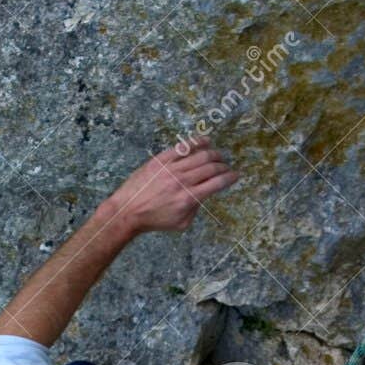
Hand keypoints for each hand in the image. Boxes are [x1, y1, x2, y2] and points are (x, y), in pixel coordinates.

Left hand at [97, 139, 239, 235]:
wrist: (128, 211)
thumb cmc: (154, 220)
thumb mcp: (181, 223)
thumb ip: (196, 208)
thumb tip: (203, 193)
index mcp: (189, 198)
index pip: (217, 183)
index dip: (230, 178)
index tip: (236, 175)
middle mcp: (182, 181)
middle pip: (211, 167)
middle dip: (223, 166)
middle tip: (226, 167)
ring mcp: (171, 168)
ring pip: (200, 155)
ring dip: (214, 154)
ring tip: (218, 155)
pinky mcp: (161, 160)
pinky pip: (183, 147)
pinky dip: (197, 142)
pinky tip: (206, 141)